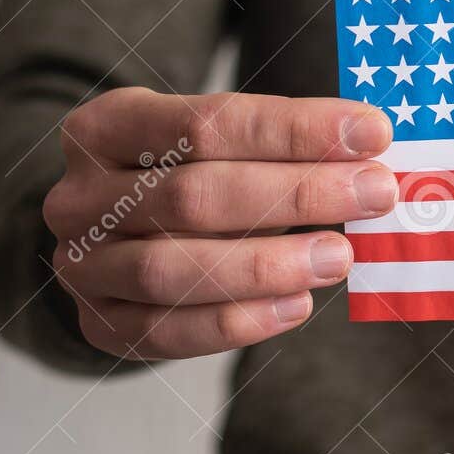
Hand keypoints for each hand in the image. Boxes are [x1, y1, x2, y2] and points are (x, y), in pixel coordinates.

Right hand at [44, 88, 395, 358]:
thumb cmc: (187, 173)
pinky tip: (297, 305)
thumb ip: (278, 144)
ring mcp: (81, 265)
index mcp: (104, 127)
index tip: (372, 132)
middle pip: (194, 195)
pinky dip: (238, 322)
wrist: (118, 235)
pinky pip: (168, 331)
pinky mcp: (100, 324)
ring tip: (340, 256)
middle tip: (374, 193)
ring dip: (268, 265)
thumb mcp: (216, 143)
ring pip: (173, 269)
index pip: (206, 122)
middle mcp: (78, 195)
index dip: (295, 129)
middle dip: (297, 194)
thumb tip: (371, 152)